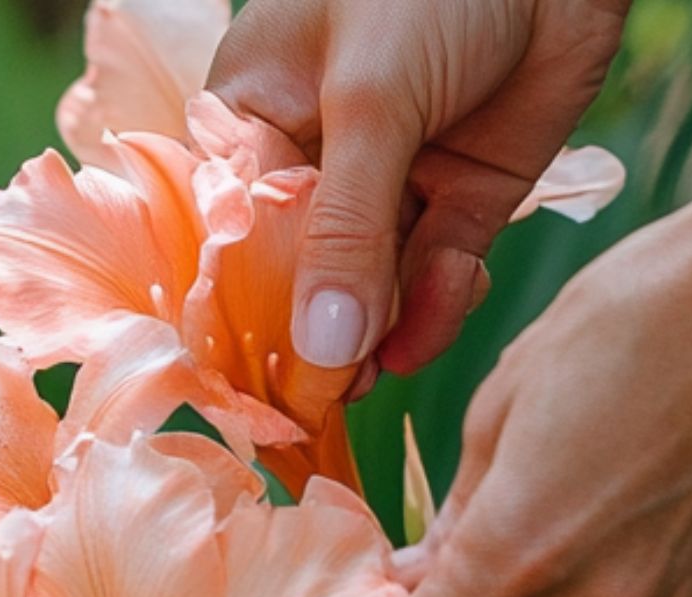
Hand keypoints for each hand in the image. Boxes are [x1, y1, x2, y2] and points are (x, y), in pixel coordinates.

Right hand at [207, 0, 628, 375]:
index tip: (251, 384)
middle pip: (299, 276)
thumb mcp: (370, 101)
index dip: (237, 312)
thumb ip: (345, 230)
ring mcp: (390, 181)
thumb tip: (321, 352)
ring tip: (378, 368)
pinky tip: (431, 322)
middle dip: (315, 335)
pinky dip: (436, 308)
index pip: (230, 236)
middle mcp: (313, 158)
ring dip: (379, 331)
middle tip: (323, 399)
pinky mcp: (461, 195)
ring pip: (371, 288)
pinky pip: (436, 276)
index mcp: (253, 119)